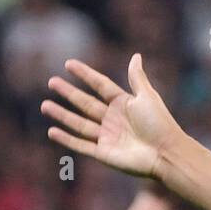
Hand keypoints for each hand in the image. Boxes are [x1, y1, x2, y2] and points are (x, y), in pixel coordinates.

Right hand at [41, 54, 182, 177]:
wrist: (165, 153)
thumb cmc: (160, 124)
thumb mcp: (147, 96)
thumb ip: (137, 77)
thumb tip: (135, 56)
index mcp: (123, 104)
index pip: (99, 85)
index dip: (85, 75)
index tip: (68, 64)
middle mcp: (113, 119)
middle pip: (85, 103)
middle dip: (68, 93)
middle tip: (51, 82)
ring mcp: (107, 136)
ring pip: (78, 123)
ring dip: (61, 115)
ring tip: (44, 105)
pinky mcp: (103, 153)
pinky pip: (81, 145)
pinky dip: (66, 139)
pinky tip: (52, 131)